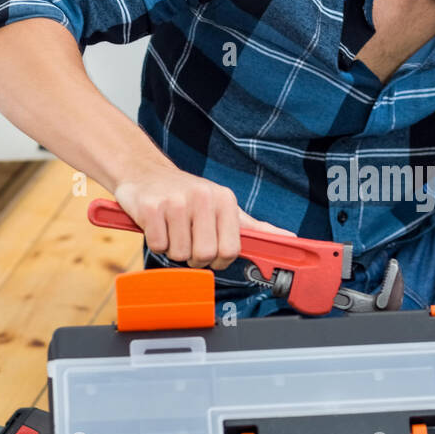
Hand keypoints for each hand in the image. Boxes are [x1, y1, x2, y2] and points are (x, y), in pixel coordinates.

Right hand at [114, 163, 295, 269]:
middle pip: (205, 255)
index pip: (230, 250)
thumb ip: (254, 227)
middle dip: (194, 257)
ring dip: (173, 249)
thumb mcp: (225, 207)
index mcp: (225, 200)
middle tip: (188, 242)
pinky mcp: (151, 207)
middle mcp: (203, 198)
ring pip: (179, 253)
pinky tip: (158, 225)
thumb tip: (287, 238)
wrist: (147, 173)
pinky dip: (156, 242)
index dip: (219, 260)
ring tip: (172, 230)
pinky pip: (157, 245)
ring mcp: (176, 202)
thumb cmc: (189, 195)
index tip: (211, 253)